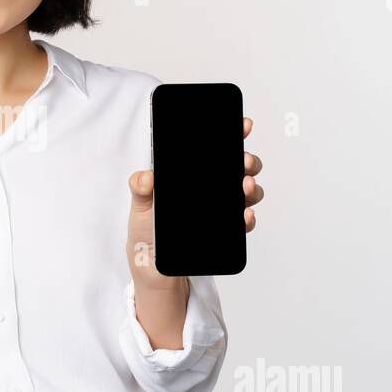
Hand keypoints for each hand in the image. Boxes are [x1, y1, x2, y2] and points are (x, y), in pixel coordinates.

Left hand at [126, 116, 264, 285]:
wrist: (152, 267)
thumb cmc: (146, 231)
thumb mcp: (139, 206)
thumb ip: (139, 188)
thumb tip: (146, 176)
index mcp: (192, 175)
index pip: (215, 150)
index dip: (232, 134)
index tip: (243, 125)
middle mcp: (211, 189)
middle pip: (238, 167)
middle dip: (247, 161)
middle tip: (244, 161)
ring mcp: (221, 209)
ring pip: (247, 192)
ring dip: (252, 187)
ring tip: (245, 187)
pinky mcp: (225, 232)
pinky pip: (243, 222)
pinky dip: (248, 218)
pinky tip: (245, 215)